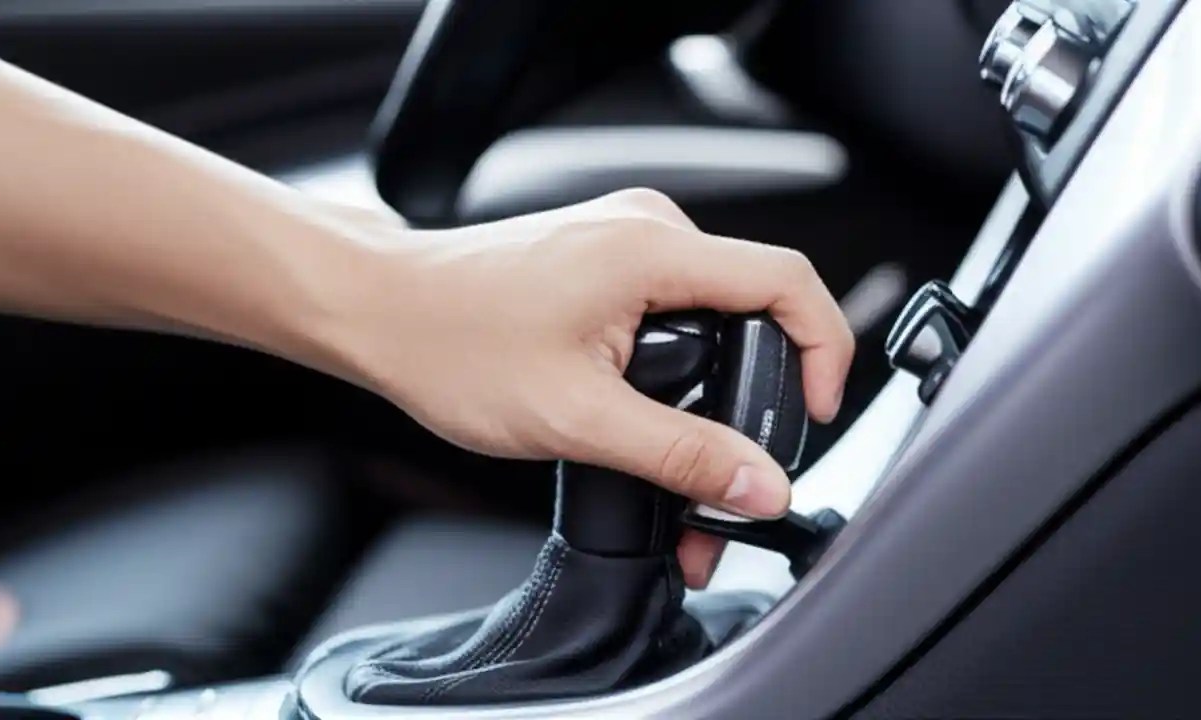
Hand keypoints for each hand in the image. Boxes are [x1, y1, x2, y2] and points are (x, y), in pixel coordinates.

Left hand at [310, 189, 853, 587]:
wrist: (376, 312)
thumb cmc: (450, 345)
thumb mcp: (578, 418)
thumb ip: (680, 454)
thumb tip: (758, 485)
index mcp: (653, 250)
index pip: (787, 283)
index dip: (824, 351)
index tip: (814, 416)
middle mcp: (645, 231)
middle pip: (752, 310)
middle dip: (755, 399)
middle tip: (735, 476)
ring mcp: (620, 243)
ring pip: (707, 319)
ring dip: (708, 396)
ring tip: (683, 472)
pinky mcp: (599, 264)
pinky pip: (667, 314)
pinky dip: (673, 374)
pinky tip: (650, 426)